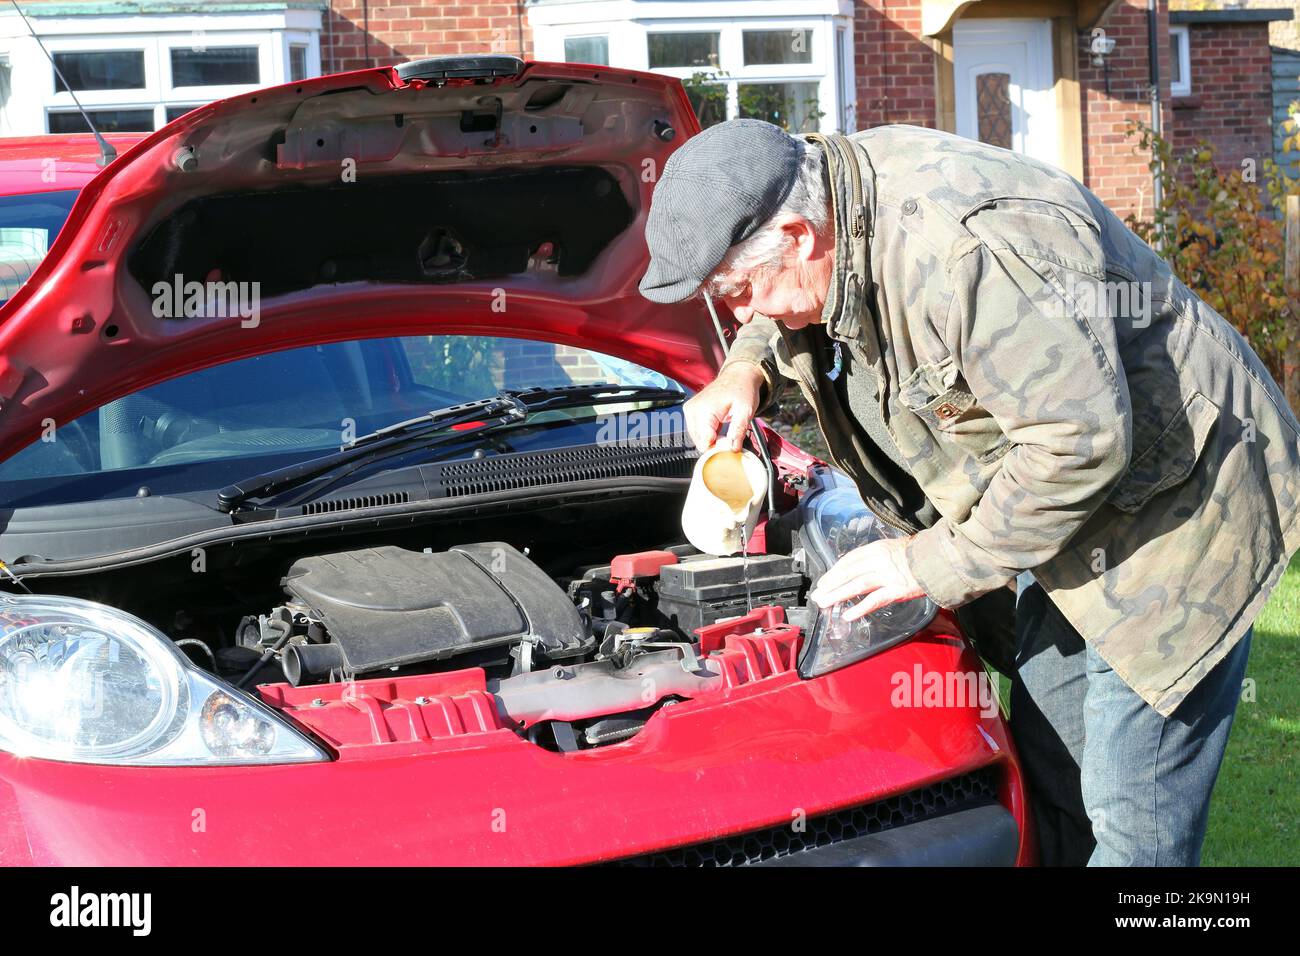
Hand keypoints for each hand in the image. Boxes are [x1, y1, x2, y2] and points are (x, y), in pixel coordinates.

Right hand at [683, 362, 762, 451]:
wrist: (738, 376)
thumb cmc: (742, 389)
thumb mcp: (746, 411)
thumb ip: (738, 431)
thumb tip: (733, 448)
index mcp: (704, 409)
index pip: (705, 442)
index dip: (719, 448)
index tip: (731, 444)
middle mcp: (693, 410)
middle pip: (700, 442)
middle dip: (715, 444)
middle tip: (730, 436)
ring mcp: (690, 410)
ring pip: (698, 439)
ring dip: (712, 439)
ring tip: (725, 429)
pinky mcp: (691, 412)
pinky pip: (697, 432)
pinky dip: (708, 434)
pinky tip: (718, 427)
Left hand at [807, 538, 925, 621]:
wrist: (940, 558)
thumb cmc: (917, 554)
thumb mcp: (892, 548)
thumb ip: (875, 557)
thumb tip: (858, 569)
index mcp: (876, 549)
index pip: (849, 560)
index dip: (834, 571)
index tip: (824, 581)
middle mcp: (879, 560)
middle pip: (849, 572)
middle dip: (831, 584)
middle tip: (818, 595)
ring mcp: (888, 575)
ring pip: (857, 585)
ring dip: (838, 595)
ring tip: (825, 603)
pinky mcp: (898, 590)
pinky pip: (875, 600)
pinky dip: (860, 608)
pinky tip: (847, 615)